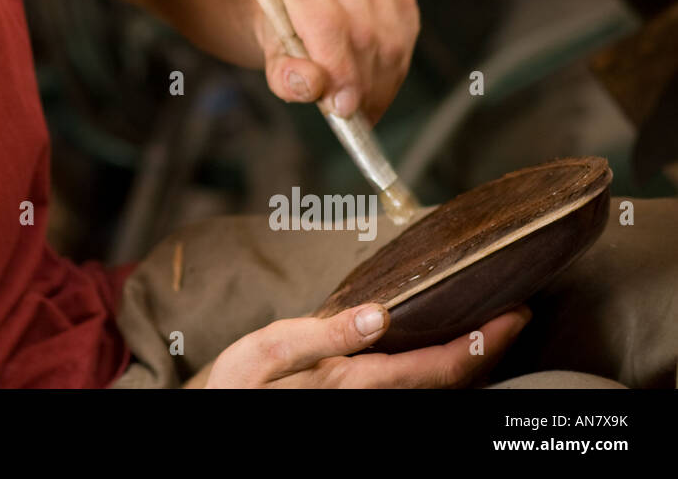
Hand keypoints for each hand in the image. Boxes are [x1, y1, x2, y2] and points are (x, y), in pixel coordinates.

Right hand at [203, 303, 531, 387]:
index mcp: (350, 383)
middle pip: (446, 386)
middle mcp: (368, 403)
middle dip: (486, 352)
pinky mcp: (353, 407)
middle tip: (514, 316)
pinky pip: (411, 392)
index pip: (436, 368)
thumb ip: (321, 334)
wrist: (216, 416)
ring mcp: (364, 410)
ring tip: (483, 326)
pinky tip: (438, 349)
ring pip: (432, 393)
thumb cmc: (233, 388)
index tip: (514, 314)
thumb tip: (377, 314)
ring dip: (465, 362)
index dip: (482, 344)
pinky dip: (436, 370)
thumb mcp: (263, 351)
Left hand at [255, 0, 418, 124]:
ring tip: (359, 104)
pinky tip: (373, 85)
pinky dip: (392, 73)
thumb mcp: (271, 56)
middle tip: (351, 115)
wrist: (297, 8)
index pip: (328, 24)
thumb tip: (309, 85)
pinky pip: (405, 43)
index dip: (340, 71)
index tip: (342, 108)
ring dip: (378, 84)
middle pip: (363, 36)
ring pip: (389, 42)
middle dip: (360, 85)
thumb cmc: (283, 32)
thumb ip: (284, 73)